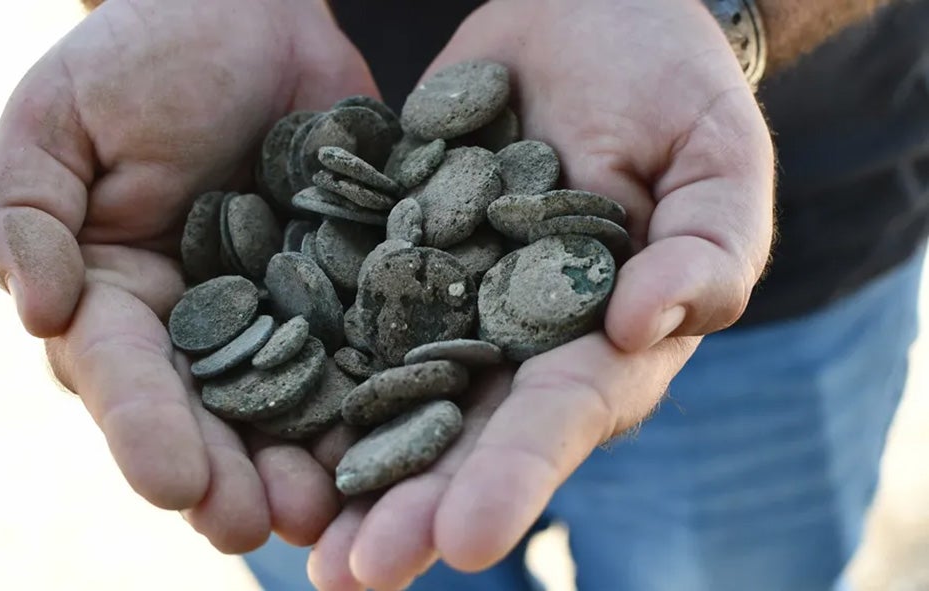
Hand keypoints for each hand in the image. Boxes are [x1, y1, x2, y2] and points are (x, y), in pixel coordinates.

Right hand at [0, 0, 378, 552]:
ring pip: (293, 404)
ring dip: (306, 462)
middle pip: (211, 414)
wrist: (248, 12)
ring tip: (328, 513)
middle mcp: (200, 325)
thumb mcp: (57, 124)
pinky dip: (384, 396)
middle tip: (253, 529)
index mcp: (117, 299)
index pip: (125, 374)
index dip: (146, 428)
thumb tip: (42, 314)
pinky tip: (404, 442)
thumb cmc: (139, 57)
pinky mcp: (351, 290)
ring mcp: (281, 314)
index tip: (170, 481)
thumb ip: (28, 216)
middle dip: (229, 474)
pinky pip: (370, 348)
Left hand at [307, 0, 774, 587]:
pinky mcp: (389, 256)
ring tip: (296, 537)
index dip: (517, 477)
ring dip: (346, 469)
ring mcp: (448, 304)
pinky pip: (341, 314)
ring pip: (392, 398)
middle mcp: (518, 343)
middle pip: (464, 436)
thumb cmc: (673, 88)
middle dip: (414, 506)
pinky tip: (252, 417)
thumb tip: (656, 325)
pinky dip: (302, 366)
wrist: (587, 21)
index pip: (560, 418)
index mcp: (603, 339)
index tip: (468, 538)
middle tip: (355, 574)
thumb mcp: (714, 158)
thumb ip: (706, 246)